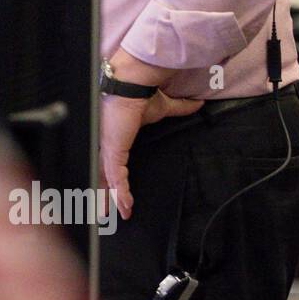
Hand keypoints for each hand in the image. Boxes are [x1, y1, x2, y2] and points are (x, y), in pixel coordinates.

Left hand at [99, 91, 202, 219]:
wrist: (132, 84)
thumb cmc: (141, 93)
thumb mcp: (163, 107)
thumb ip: (179, 109)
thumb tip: (198, 105)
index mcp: (115, 137)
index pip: (109, 163)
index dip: (110, 179)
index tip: (113, 193)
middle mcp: (107, 144)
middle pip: (100, 174)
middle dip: (100, 194)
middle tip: (102, 213)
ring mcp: (108, 148)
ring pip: (103, 179)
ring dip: (107, 199)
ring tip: (111, 215)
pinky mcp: (113, 150)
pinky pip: (115, 176)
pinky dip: (120, 192)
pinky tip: (124, 205)